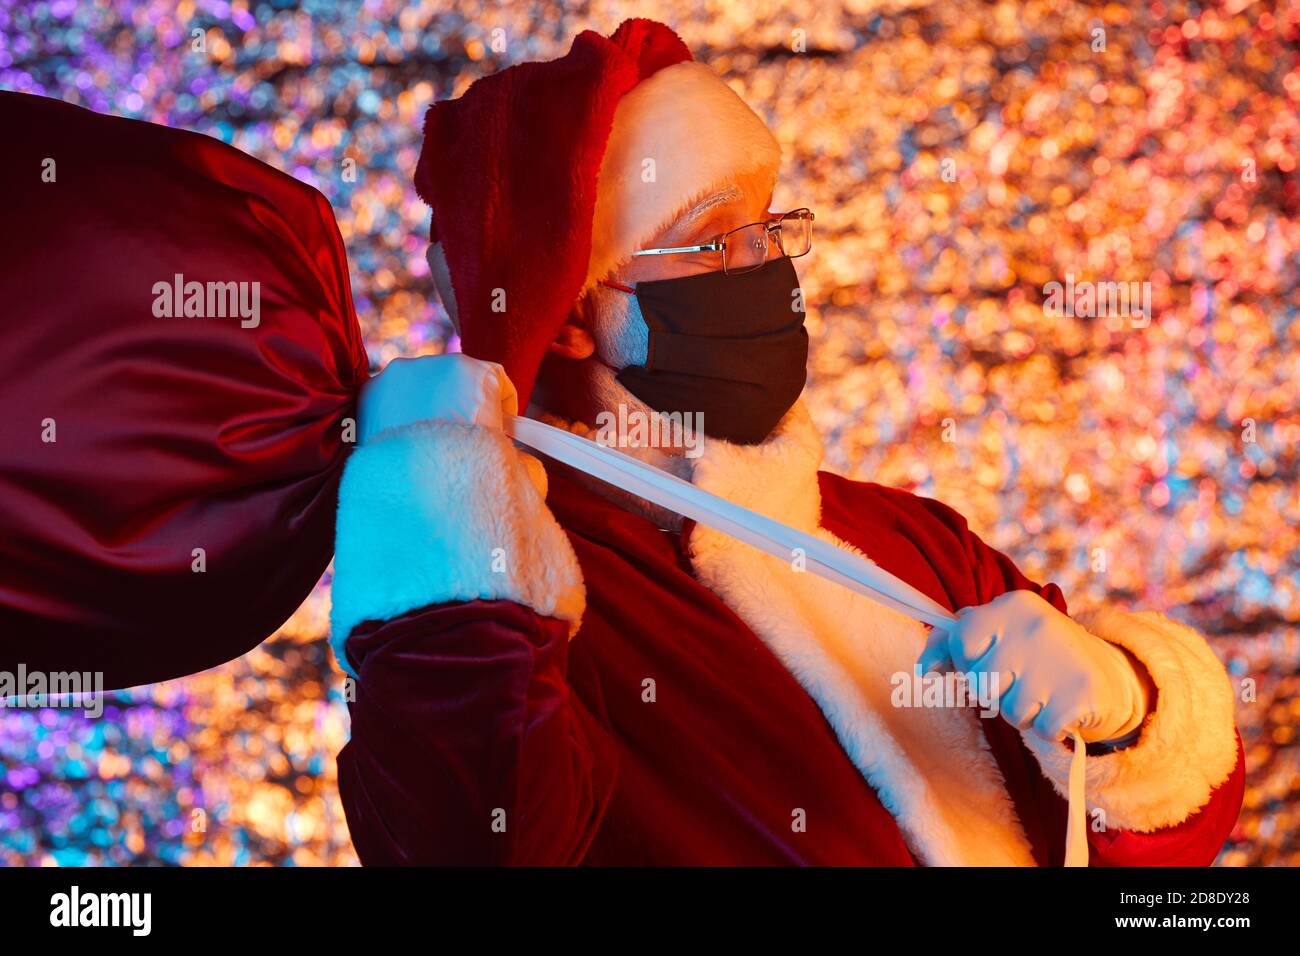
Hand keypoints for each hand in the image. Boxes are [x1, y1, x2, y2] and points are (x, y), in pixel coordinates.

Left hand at [356, 353, 545, 493]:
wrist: (411, 502)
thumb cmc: (468, 487)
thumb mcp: (517, 474)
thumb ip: (522, 456)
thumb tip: (519, 460)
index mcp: (475, 374)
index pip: (496, 379)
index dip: (500, 408)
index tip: (499, 431)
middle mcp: (432, 365)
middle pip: (455, 381)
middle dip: (461, 407)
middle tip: (464, 446)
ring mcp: (396, 377)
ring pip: (420, 389)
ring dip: (429, 411)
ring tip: (431, 452)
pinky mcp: (368, 395)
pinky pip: (391, 402)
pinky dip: (399, 419)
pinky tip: (406, 450)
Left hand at [917, 590, 1152, 744]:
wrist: (1109, 675)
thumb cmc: (1036, 655)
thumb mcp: (999, 634)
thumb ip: (953, 641)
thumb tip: (924, 667)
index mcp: (1011, 605)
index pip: (961, 641)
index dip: (968, 661)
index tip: (988, 660)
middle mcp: (1035, 625)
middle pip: (981, 683)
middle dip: (996, 693)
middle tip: (1023, 680)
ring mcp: (1060, 659)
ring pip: (1008, 711)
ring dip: (1022, 713)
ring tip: (1043, 694)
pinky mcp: (1081, 694)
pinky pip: (1039, 729)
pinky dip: (1048, 728)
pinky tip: (1062, 708)